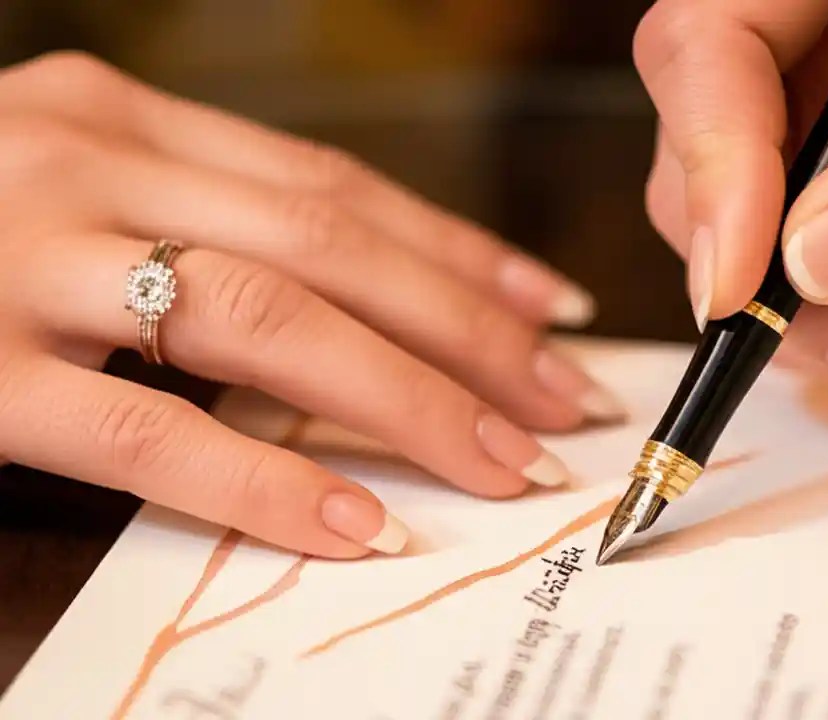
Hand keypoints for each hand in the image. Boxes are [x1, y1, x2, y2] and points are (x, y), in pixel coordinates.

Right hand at [0, 52, 625, 557]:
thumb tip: (361, 317)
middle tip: (555, 403)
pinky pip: (148, 429)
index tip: (547, 313)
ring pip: (267, 320)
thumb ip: (198, 231)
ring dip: (405, 398)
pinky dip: (264, 483)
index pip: (338, 187)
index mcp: (124, 118)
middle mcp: (88, 159)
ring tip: (496, 464)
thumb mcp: (75, 193)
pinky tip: (353, 527)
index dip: (458, 252)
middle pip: (332, 247)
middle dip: (466, 333)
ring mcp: (24, 256)